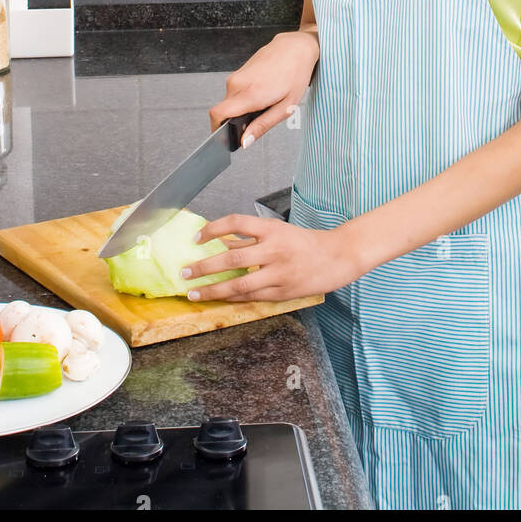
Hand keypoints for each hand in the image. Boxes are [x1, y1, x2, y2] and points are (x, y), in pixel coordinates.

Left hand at [178, 215, 355, 302]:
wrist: (336, 257)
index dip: (213, 229)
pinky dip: (231, 297)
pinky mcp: (282, 292)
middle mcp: (273, 249)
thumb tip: (222, 241)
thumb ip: (250, 237)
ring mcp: (278, 272)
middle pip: (232, 257)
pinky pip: (251, 296)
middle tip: (184, 272)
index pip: (236, 223)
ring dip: (212, 289)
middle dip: (204, 266)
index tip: (196, 238)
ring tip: (193, 293)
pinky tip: (217, 298)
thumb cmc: (304, 243)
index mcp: (271, 229)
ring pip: (238, 283)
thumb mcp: (278, 231)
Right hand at [208, 30, 319, 147]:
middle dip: (235, 120)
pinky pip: (235, 92)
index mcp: (250, 93)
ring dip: (242, 108)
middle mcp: (238, 83)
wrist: (296, 47)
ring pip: (230, 102)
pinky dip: (244, 97)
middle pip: (223, 111)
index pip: (217, 114)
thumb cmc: (295, 75)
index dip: (218, 130)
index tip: (228, 137)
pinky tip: (263, 92)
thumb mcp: (286, 107)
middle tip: (260, 117)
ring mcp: (236, 75)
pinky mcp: (238, 71)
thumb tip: (245, 142)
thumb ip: (262, 126)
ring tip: (265, 101)